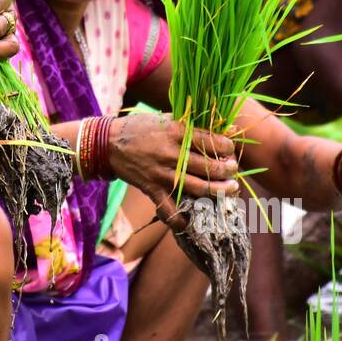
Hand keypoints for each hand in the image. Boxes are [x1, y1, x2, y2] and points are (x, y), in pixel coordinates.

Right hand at [107, 113, 238, 225]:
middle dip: (227, 170)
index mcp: (175, 132)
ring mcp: (161, 174)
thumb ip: (190, 126)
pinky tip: (191, 221)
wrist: (108, 143)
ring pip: (197, 187)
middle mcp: (170, 154)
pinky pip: (168, 209)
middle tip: (233, 170)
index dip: (226, 147)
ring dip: (218, 190)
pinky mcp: (152, 189)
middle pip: (208, 166)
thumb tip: (220, 131)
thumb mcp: (165, 119)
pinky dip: (180, 220)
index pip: (210, 141)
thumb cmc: (140, 128)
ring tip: (231, 189)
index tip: (231, 149)